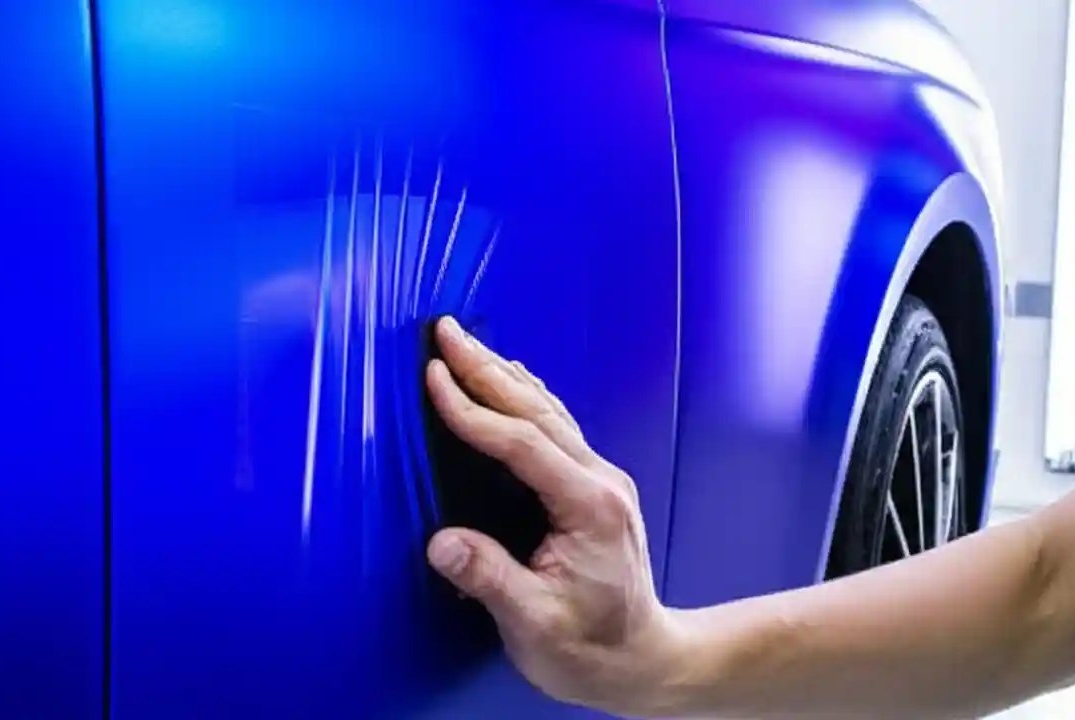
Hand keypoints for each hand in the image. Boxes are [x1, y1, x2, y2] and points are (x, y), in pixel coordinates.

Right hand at [424, 317, 685, 717]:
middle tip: (445, 331)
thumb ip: (490, 579)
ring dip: (503, 374)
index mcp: (589, 507)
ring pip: (548, 411)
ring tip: (465, 343)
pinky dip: (524, 397)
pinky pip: (555, 426)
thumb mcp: (534, 625)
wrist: (641, 662)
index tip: (433, 379)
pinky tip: (510, 380)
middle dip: (486, 368)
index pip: (522, 443)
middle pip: (537, 410)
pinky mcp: (593, 487)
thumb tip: (442, 542)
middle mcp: (600, 481)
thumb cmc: (589, 650)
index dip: (473, 410)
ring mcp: (601, 480)